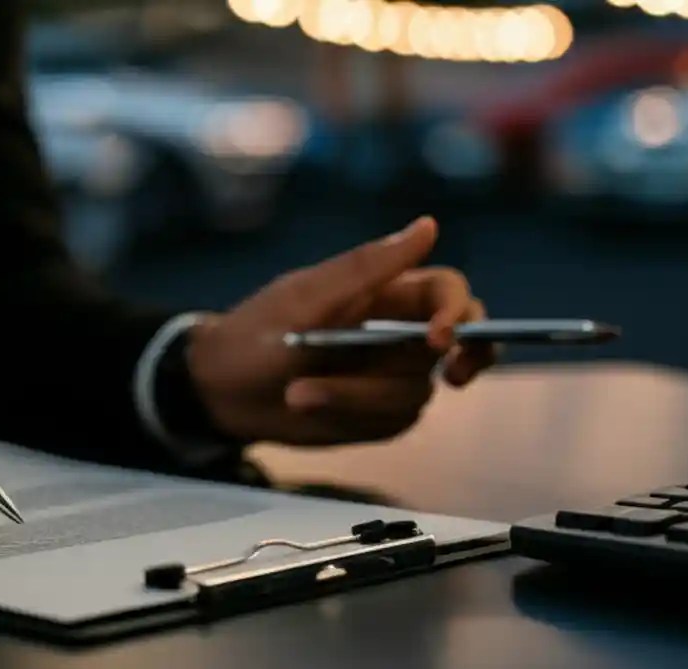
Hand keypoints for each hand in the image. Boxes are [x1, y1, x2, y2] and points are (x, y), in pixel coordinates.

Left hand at [186, 216, 494, 445]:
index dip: (459, 312)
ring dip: (358, 396)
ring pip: (415, 392)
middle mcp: (396, 334)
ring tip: (298, 393)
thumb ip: (366, 268)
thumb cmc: (255, 333)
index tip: (440, 340)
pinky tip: (310, 406)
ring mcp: (388, 377)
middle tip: (454, 378)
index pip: (447, 292)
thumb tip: (428, 226)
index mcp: (384, 293)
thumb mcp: (305, 299)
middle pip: (463, 341)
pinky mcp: (375, 416)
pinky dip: (353, 417)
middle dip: (471, 357)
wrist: (216, 392)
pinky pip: (392, 422)